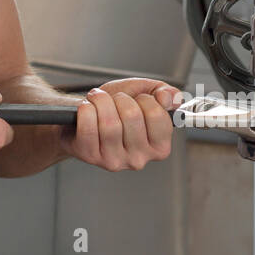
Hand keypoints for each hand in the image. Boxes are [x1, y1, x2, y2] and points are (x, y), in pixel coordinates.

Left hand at [58, 78, 180, 170]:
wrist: (86, 116)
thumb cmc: (116, 107)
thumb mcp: (145, 94)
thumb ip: (166, 93)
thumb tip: (169, 98)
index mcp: (159, 146)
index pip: (157, 115)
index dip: (144, 99)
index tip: (138, 100)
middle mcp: (139, 159)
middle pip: (132, 116)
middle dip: (120, 99)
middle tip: (114, 100)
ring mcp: (114, 160)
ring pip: (109, 122)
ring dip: (101, 101)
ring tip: (98, 100)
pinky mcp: (91, 157)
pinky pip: (88, 127)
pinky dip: (86, 109)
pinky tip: (87, 108)